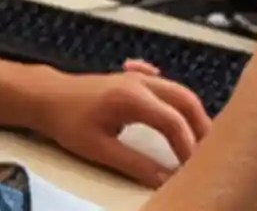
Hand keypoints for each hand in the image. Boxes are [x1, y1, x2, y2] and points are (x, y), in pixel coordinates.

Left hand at [32, 63, 211, 187]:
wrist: (46, 96)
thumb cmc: (67, 121)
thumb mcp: (98, 148)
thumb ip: (133, 163)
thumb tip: (162, 179)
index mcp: (133, 98)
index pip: (173, 122)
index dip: (187, 145)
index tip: (193, 166)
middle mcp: (142, 83)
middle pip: (186, 100)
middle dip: (202, 126)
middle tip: (210, 151)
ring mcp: (140, 77)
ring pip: (180, 91)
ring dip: (194, 114)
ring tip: (202, 138)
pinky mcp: (135, 78)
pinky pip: (167, 86)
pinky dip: (179, 101)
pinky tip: (180, 113)